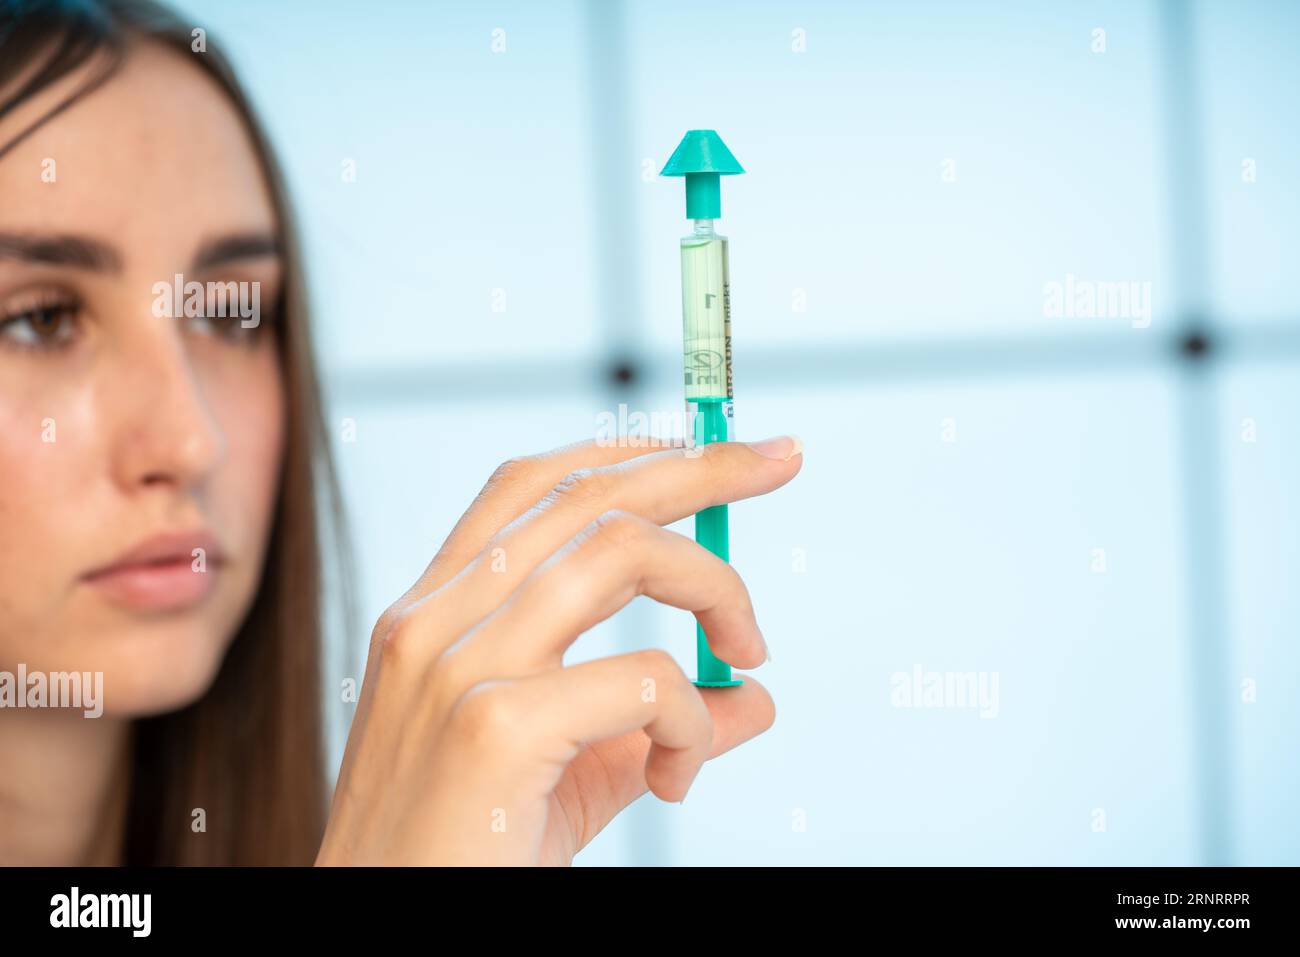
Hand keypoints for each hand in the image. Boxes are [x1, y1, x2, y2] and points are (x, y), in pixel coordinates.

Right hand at [316, 435, 803, 864]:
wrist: (389, 936)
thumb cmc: (468, 859)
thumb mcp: (569, 774)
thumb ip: (651, 725)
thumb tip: (752, 699)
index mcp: (433, 614)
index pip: (533, 487)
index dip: (628, 452)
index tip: (708, 450)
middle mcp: (435, 621)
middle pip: (589, 495)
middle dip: (701, 465)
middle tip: (782, 458)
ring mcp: (459, 668)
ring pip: (619, 552)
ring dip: (715, 585)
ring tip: (751, 648)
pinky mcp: (494, 729)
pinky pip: (642, 682)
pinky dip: (691, 718)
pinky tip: (676, 775)